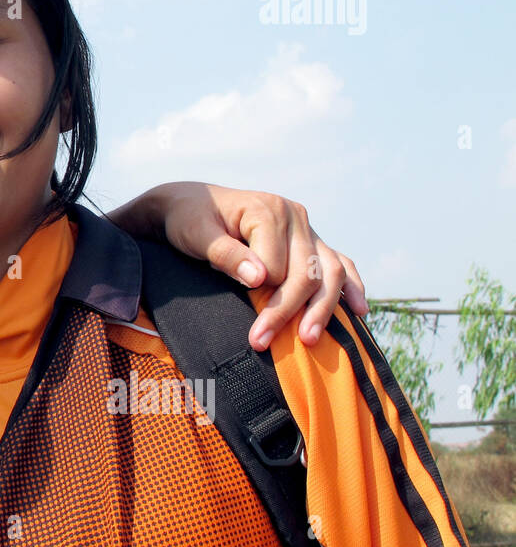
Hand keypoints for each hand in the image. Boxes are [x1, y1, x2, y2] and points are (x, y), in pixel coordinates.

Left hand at [107, 182, 368, 351]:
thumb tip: (261, 278)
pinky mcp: (310, 240)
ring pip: (329, 271)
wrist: (191, 203)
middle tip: (264, 343)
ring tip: (311, 340)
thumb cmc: (188, 220)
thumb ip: (227, 254)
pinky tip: (358, 312)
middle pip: (307, 272)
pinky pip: (338, 263)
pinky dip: (350, 286)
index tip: (247, 325)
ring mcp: (306, 227)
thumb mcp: (196, 234)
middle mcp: (294, 215)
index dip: (263, 296)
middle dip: (289, 311)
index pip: (277, 266)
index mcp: (268, 209)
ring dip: (324, 308)